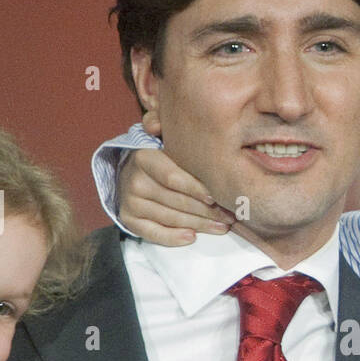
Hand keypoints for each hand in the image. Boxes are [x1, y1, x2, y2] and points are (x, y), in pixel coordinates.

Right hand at [118, 142, 235, 246]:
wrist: (129, 171)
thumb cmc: (159, 157)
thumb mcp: (163, 139)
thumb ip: (172, 131)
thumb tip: (171, 123)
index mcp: (144, 158)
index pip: (174, 178)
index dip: (197, 189)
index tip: (218, 196)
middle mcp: (134, 181)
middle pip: (177, 201)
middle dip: (207, 211)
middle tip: (230, 216)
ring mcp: (130, 202)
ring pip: (171, 218)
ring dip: (199, 225)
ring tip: (222, 227)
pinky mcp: (128, 219)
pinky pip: (153, 233)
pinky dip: (173, 238)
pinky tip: (192, 237)